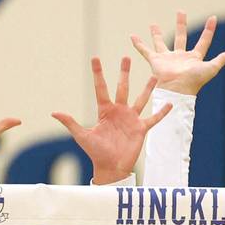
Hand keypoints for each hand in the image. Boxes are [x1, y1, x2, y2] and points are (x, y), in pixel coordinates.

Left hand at [52, 58, 172, 184]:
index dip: (98, 74)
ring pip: (141, 99)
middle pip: (122, 88)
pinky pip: (153, 119)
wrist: (110, 167)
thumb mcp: (82, 136)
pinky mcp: (141, 128)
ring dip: (147, 88)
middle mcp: (119, 111)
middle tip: (126, 57)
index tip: (95, 58)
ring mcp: (131, 119)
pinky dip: (162, 112)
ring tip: (154, 76)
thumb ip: (71, 123)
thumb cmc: (95, 152)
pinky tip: (170, 103)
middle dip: (124, 73)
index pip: (101, 88)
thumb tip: (54, 112)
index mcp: (105, 111)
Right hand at [131, 12, 224, 96]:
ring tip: (153, 24)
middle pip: (180, 36)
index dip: (209, 30)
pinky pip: (145, 51)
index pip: (203, 41)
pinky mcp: (155, 61)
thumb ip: (221, 60)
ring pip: (160, 42)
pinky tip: (133, 36)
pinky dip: (138, 44)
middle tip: (180, 12)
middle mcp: (180, 57)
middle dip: (181, 24)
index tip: (213, 18)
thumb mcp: (211, 68)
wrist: (177, 90)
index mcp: (194, 58)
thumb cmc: (194, 81)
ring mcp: (167, 58)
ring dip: (156, 34)